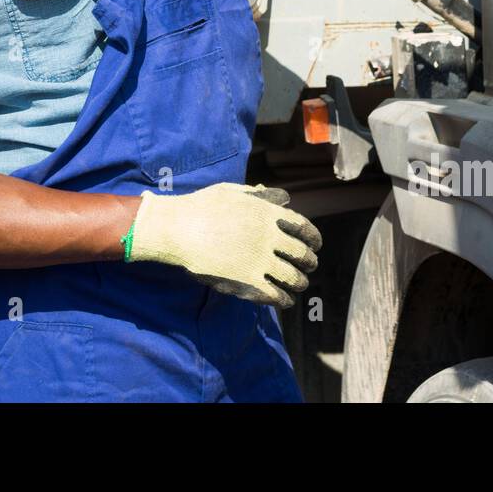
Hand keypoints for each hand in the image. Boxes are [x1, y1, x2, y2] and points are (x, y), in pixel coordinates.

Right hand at [125, 182, 321, 307]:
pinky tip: (284, 299)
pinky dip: (284, 299)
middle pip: (303, 255)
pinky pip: (276, 295)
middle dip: (309, 262)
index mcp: (267, 214)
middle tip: (308, 266)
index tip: (315, 245)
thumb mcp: (233, 192)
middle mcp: (269, 237)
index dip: (314, 239)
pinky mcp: (247, 282)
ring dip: (299, 282)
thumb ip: (260, 196)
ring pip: (294, 278)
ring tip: (298, 284)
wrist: (177, 228)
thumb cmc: (201, 207)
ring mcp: (259, 261)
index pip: (304, 228)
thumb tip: (283, 198)